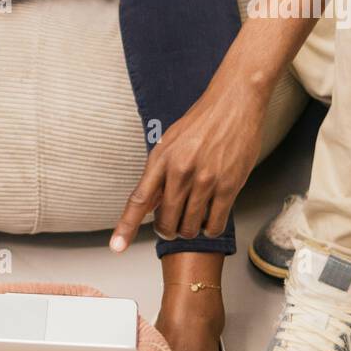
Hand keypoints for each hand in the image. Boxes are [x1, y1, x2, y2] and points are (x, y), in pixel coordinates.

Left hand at [109, 80, 266, 249]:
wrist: (233, 103)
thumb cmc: (201, 121)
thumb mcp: (170, 141)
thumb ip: (160, 173)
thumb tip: (150, 204)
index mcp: (161, 158)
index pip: (139, 199)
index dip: (126, 226)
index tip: (117, 247)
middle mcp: (180, 170)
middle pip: (166, 221)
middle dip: (168, 230)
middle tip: (172, 227)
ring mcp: (205, 180)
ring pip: (190, 227)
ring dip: (190, 231)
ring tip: (193, 221)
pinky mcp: (228, 186)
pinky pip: (214, 224)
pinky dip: (210, 229)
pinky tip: (210, 222)